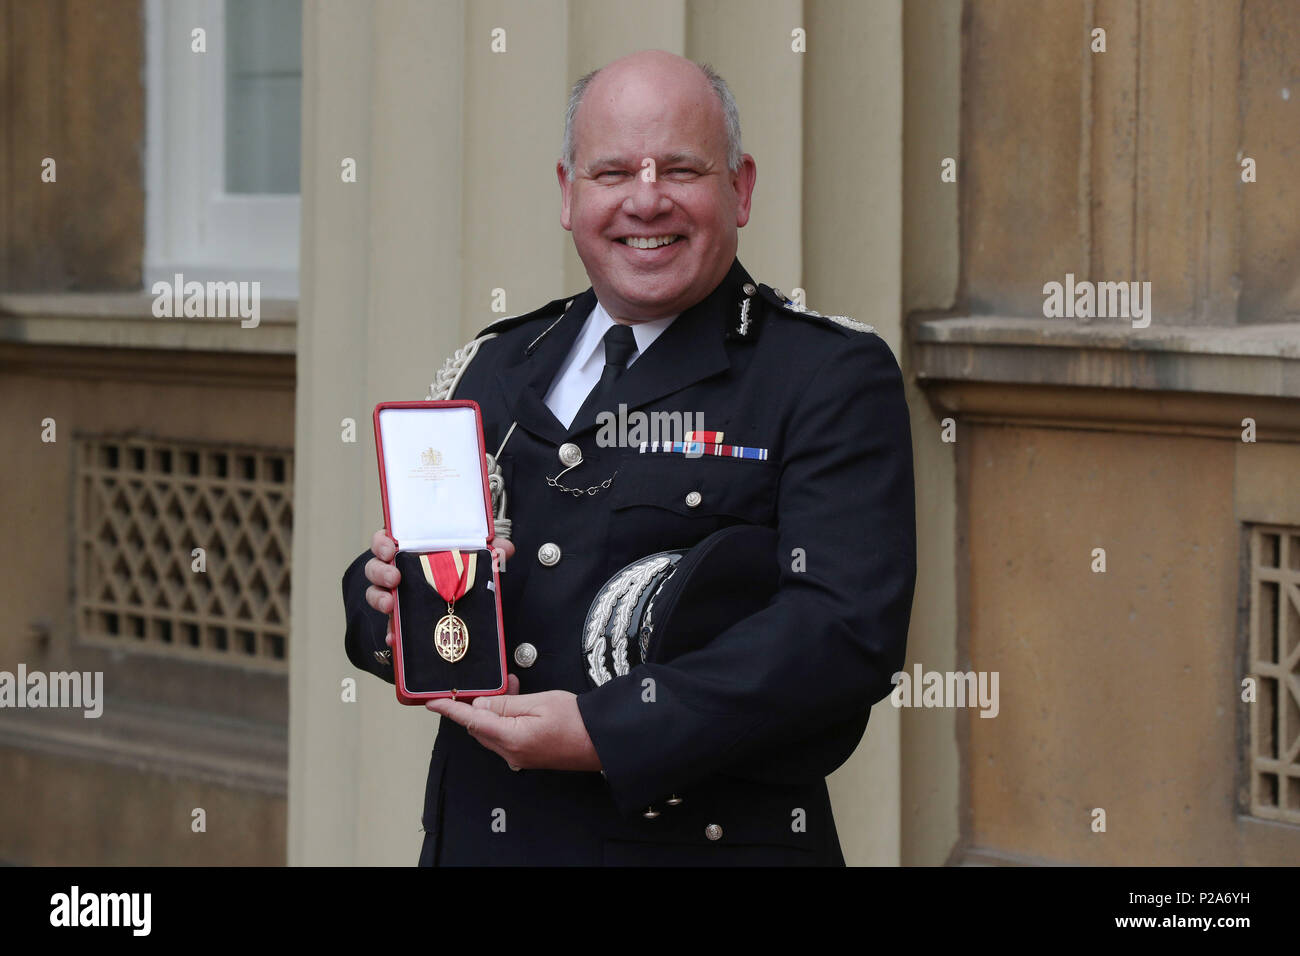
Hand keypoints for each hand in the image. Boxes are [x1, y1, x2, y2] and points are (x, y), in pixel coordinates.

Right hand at [365, 529, 515, 648]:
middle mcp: (399, 573)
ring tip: (390, 605)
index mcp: (412, 553)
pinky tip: (394, 636)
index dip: (382, 542)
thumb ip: (490, 552)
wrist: (464, 609)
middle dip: (380, 571)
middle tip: (394, 578)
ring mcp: (397, 597)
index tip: (391, 547)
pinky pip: (390, 626)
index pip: (386, 540)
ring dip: (379, 598)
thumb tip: (505, 549)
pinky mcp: (401, 620)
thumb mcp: (476, 562)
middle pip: (375, 567)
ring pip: (375, 594)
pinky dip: (391, 631)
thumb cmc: (460, 576)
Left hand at [426, 676, 601, 772]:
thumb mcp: (539, 702)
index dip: (450, 710)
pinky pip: (505, 737)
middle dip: (480, 704)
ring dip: (495, 710)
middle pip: (480, 727)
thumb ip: (505, 704)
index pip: (471, 721)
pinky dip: (505, 720)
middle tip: (495, 684)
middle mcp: (511, 753)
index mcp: (511, 739)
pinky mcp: (526, 757)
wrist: (601, 740)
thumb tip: (480, 706)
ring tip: (512, 688)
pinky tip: (517, 705)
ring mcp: (518, 758)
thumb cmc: (576, 720)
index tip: (432, 703)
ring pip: (492, 731)